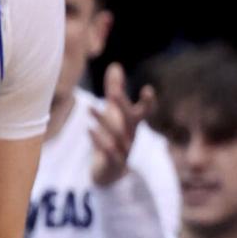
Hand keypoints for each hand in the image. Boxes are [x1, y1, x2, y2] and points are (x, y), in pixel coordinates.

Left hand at [89, 62, 154, 186]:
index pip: (144, 112)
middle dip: (122, 106)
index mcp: (133, 124)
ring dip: (103, 121)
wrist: (109, 172)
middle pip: (130, 120)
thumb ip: (115, 89)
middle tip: (112, 92)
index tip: (148, 89)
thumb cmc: (112, 137)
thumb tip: (115, 65)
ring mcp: (123, 150)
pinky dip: (99, 141)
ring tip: (89, 108)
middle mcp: (131, 136)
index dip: (147, 103)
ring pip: (116, 135)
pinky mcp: (113, 163)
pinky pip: (108, 152)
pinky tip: (88, 130)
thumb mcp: (113, 112)